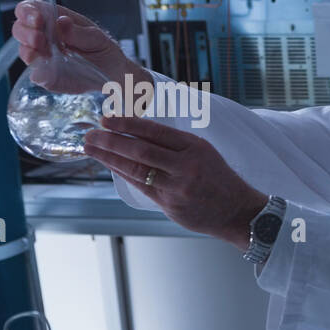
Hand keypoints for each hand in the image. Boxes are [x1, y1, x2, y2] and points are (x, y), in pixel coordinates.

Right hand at [11, 0, 149, 92]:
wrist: (114, 74)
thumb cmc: (103, 50)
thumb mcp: (97, 37)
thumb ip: (79, 32)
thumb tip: (62, 22)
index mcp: (53, 20)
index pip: (30, 9)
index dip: (27, 11)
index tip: (36, 18)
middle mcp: (44, 37)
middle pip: (20, 29)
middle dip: (26, 32)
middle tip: (40, 38)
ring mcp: (43, 57)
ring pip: (25, 51)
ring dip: (30, 51)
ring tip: (44, 51)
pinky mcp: (47, 76)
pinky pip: (37, 74)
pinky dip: (39, 72)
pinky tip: (47, 70)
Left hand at [83, 115, 267, 250]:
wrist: (238, 211)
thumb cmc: (219, 179)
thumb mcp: (204, 152)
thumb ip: (174, 145)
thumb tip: (135, 133)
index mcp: (195, 148)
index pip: (155, 132)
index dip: (128, 124)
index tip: (107, 118)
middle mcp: (187, 166)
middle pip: (141, 151)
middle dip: (111, 141)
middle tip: (90, 134)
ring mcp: (178, 187)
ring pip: (136, 170)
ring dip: (110, 158)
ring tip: (92, 149)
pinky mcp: (171, 205)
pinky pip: (141, 187)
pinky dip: (122, 174)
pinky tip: (110, 165)